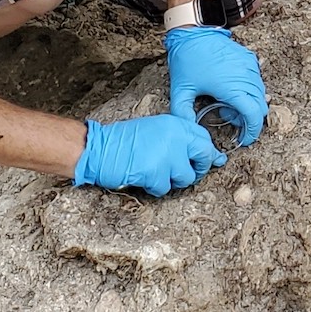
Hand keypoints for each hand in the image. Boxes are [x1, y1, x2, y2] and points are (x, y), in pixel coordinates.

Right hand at [74, 116, 225, 195]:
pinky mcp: (156, 171)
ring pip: (187, 177)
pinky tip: (144, 179)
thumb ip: (178, 140)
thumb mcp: (154, 130)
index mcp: (174, 124)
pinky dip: (155, 188)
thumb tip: (208, 155)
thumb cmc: (122, 141)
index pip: (203, 137)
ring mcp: (167, 154)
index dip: (208, 151)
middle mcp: (175, 136)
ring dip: (173, 181)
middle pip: (204, 154)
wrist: (98, 148)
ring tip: (156, 174)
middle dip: (200, 167)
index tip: (212, 160)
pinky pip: (166, 188)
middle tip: (189, 173)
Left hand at [166, 26, 267, 146]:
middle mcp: (246, 78)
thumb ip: (183, 114)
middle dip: (250, 119)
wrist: (194, 31)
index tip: (245, 140)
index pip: (253, 116)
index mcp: (232, 88)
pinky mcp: (250, 59)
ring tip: (227, 103)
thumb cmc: (188, 59)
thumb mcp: (180, 90)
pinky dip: (251, 90)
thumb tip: (190, 131)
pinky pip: (257, 80)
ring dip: (249, 104)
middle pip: (261, 107)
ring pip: (261, 94)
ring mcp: (250, 67)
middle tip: (231, 119)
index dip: (252, 132)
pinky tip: (233, 89)